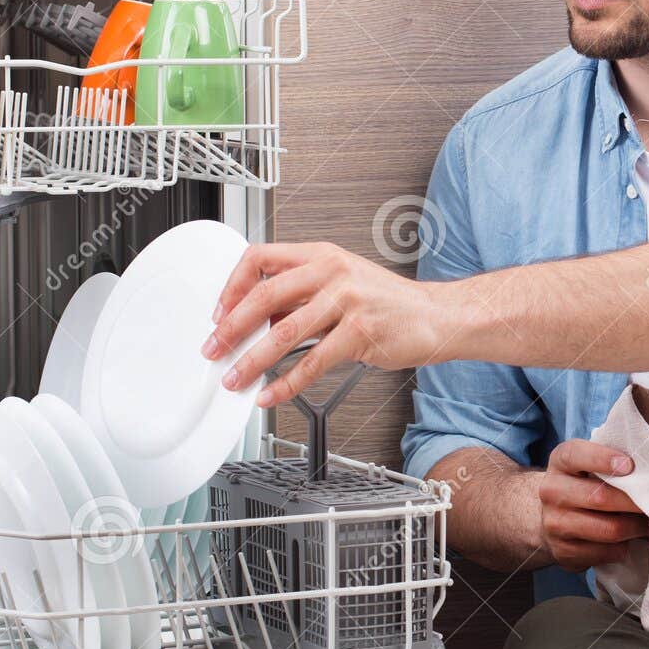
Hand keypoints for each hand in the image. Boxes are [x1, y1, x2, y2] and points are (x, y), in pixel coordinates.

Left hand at [202, 242, 451, 406]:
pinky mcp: (360, 334)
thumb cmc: (386, 302)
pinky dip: (286, 384)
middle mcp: (332, 272)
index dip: (232, 285)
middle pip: (265, 295)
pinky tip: (272, 394)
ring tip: (237, 378)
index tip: (219, 312)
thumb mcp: (341, 281)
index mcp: (322, 254)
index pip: (260, 258)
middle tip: (214, 348)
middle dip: (231, 327)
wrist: (434, 315)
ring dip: (252, 361)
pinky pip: (312, 363)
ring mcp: (347, 301)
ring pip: (284, 334)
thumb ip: (301, 294)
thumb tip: (257, 320)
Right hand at [537, 439, 648, 571]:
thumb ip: (611, 460)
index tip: (630, 465)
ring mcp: (554, 523)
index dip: (603, 459)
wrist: (553, 515)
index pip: (576, 455)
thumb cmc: (583, 482)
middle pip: (599, 497)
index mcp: (560, 461)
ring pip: (607, 529)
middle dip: (634, 502)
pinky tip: (630, 540)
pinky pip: (604, 553)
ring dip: (635, 527)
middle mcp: (551, 491)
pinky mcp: (562, 551)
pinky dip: (623, 547)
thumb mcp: (588, 463)